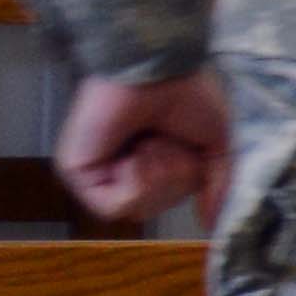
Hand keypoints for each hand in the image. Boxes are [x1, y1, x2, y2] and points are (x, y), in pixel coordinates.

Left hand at [58, 68, 229, 229]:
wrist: (159, 71)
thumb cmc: (187, 95)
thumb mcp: (216, 145)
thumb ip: (217, 186)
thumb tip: (213, 225)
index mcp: (149, 159)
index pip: (168, 199)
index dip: (185, 184)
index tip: (191, 153)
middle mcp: (119, 167)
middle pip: (154, 208)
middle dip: (174, 178)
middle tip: (169, 142)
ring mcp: (97, 171)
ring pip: (137, 210)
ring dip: (157, 177)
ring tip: (152, 142)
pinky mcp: (78, 174)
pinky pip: (114, 206)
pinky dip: (135, 183)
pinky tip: (136, 155)